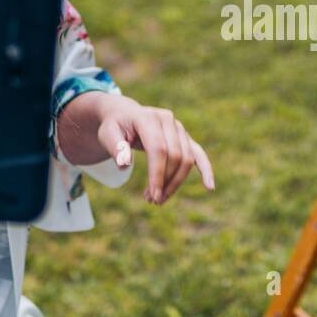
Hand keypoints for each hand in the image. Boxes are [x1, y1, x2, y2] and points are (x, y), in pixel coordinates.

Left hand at [91, 94, 214, 204]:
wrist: (125, 114)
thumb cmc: (115, 126)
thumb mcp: (107, 134)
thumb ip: (115, 147)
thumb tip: (124, 165)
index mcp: (148, 118)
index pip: (159, 149)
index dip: (157, 174)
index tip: (152, 196)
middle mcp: (168, 120)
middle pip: (175, 156)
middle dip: (165, 182)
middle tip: (151, 201)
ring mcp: (178, 128)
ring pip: (186, 159)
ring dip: (175, 183)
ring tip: (159, 199)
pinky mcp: (184, 137)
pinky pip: (198, 154)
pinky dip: (206, 170)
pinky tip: (210, 187)